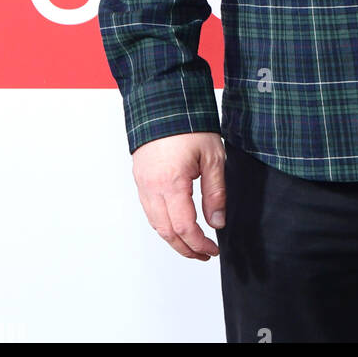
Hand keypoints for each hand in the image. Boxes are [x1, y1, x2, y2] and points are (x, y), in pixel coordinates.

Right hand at [131, 131, 225, 259]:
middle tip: (203, 254)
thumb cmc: (190, 124)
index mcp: (171, 183)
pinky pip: (149, 210)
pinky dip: (162, 224)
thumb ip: (215, 193)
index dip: (199, 244)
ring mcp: (143, 183)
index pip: (184, 227)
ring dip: (173, 239)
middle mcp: (152, 187)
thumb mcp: (213, 157)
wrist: (165, 102)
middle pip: (166, 232)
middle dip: (185, 248)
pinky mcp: (140, 178)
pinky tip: (176, 225)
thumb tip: (217, 222)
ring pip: (155, 224)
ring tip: (191, 244)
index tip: (212, 250)